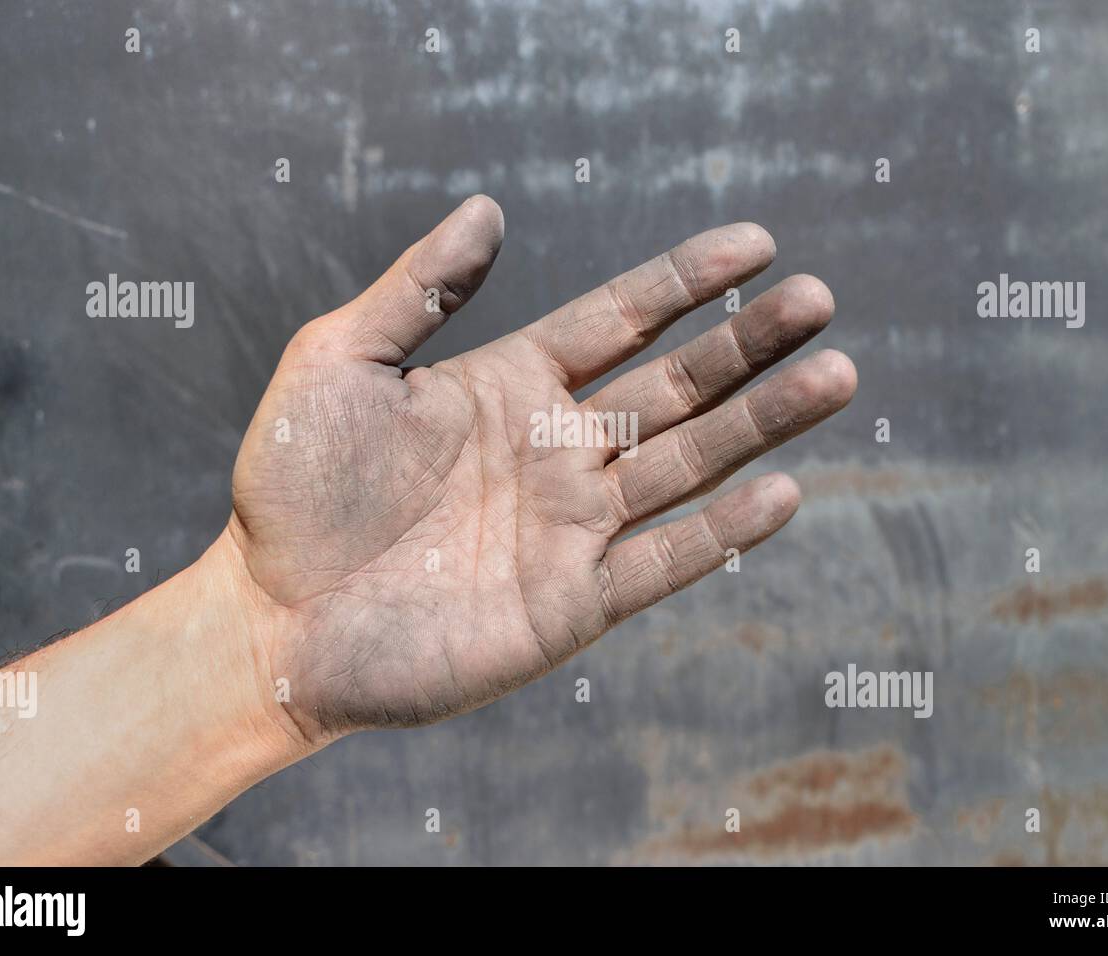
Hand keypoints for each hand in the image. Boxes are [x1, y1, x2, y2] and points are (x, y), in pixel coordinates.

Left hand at [227, 196, 854, 740]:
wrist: (272, 619)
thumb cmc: (292, 489)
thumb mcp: (340, 361)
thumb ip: (417, 288)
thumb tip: (489, 211)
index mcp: (513, 385)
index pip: (621, 320)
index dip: (687, 281)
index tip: (757, 243)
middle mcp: (558, 450)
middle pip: (676, 386)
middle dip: (748, 344)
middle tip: (819, 301)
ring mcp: (571, 527)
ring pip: (689, 464)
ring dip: (764, 423)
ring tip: (835, 374)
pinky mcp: (572, 603)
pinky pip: (663, 561)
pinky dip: (723, 532)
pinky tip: (781, 491)